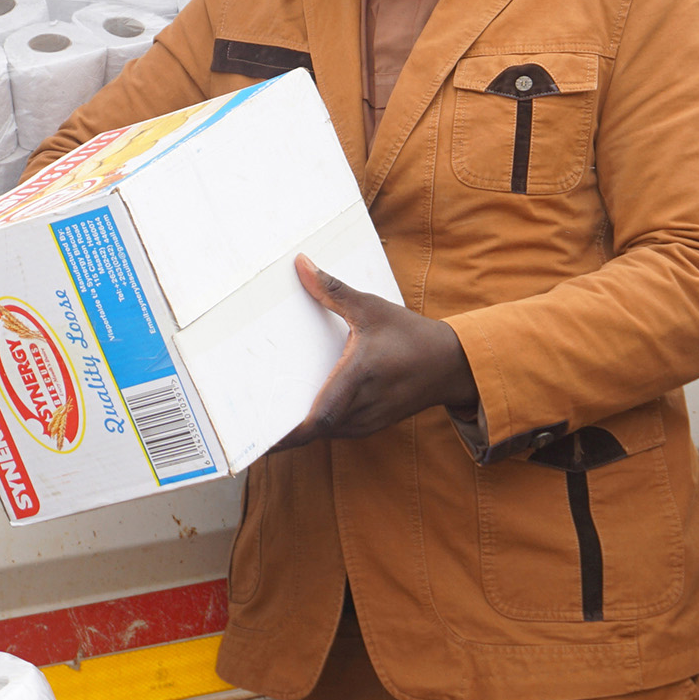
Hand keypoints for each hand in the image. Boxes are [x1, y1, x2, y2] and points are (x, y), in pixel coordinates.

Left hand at [271, 255, 476, 447]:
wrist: (452, 365)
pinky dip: (315, 424)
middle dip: (280, 430)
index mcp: (357, 379)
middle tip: (246, 418)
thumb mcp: (371, 308)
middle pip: (311, 430)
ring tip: (263, 415)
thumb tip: (301, 264)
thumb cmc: (412, 336)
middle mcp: (360, 407)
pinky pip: (335, 430)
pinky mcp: (370, 425)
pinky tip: (297, 410)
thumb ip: (333, 290)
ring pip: (322, 433)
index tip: (259, 435)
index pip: (317, 420)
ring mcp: (366, 421)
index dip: (286, 434)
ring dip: (297, 427)